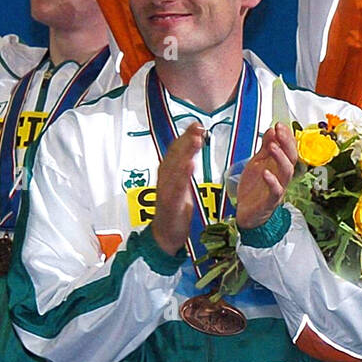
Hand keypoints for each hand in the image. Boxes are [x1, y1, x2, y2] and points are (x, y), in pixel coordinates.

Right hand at [151, 123, 203, 256]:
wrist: (164, 237)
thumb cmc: (174, 210)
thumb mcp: (181, 186)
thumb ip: (185, 168)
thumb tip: (195, 148)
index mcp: (168, 173)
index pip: (176, 150)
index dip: (185, 136)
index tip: (196, 124)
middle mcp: (165, 179)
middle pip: (174, 155)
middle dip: (186, 140)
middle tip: (198, 126)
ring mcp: (166, 191)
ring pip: (175, 168)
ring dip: (185, 153)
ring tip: (196, 140)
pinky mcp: (169, 204)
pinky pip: (176, 188)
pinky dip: (182, 176)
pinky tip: (189, 165)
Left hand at [234, 123, 296, 230]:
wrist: (246, 214)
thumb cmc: (254, 189)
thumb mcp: (257, 163)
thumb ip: (265, 148)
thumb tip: (272, 131)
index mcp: (278, 166)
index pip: (289, 149)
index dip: (286, 136)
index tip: (280, 125)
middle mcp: (281, 176)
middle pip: (292, 158)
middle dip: (287, 143)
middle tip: (279, 131)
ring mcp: (277, 188)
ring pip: (287, 173)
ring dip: (281, 158)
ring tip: (273, 147)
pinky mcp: (270, 201)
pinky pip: (276, 191)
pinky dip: (272, 181)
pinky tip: (266, 173)